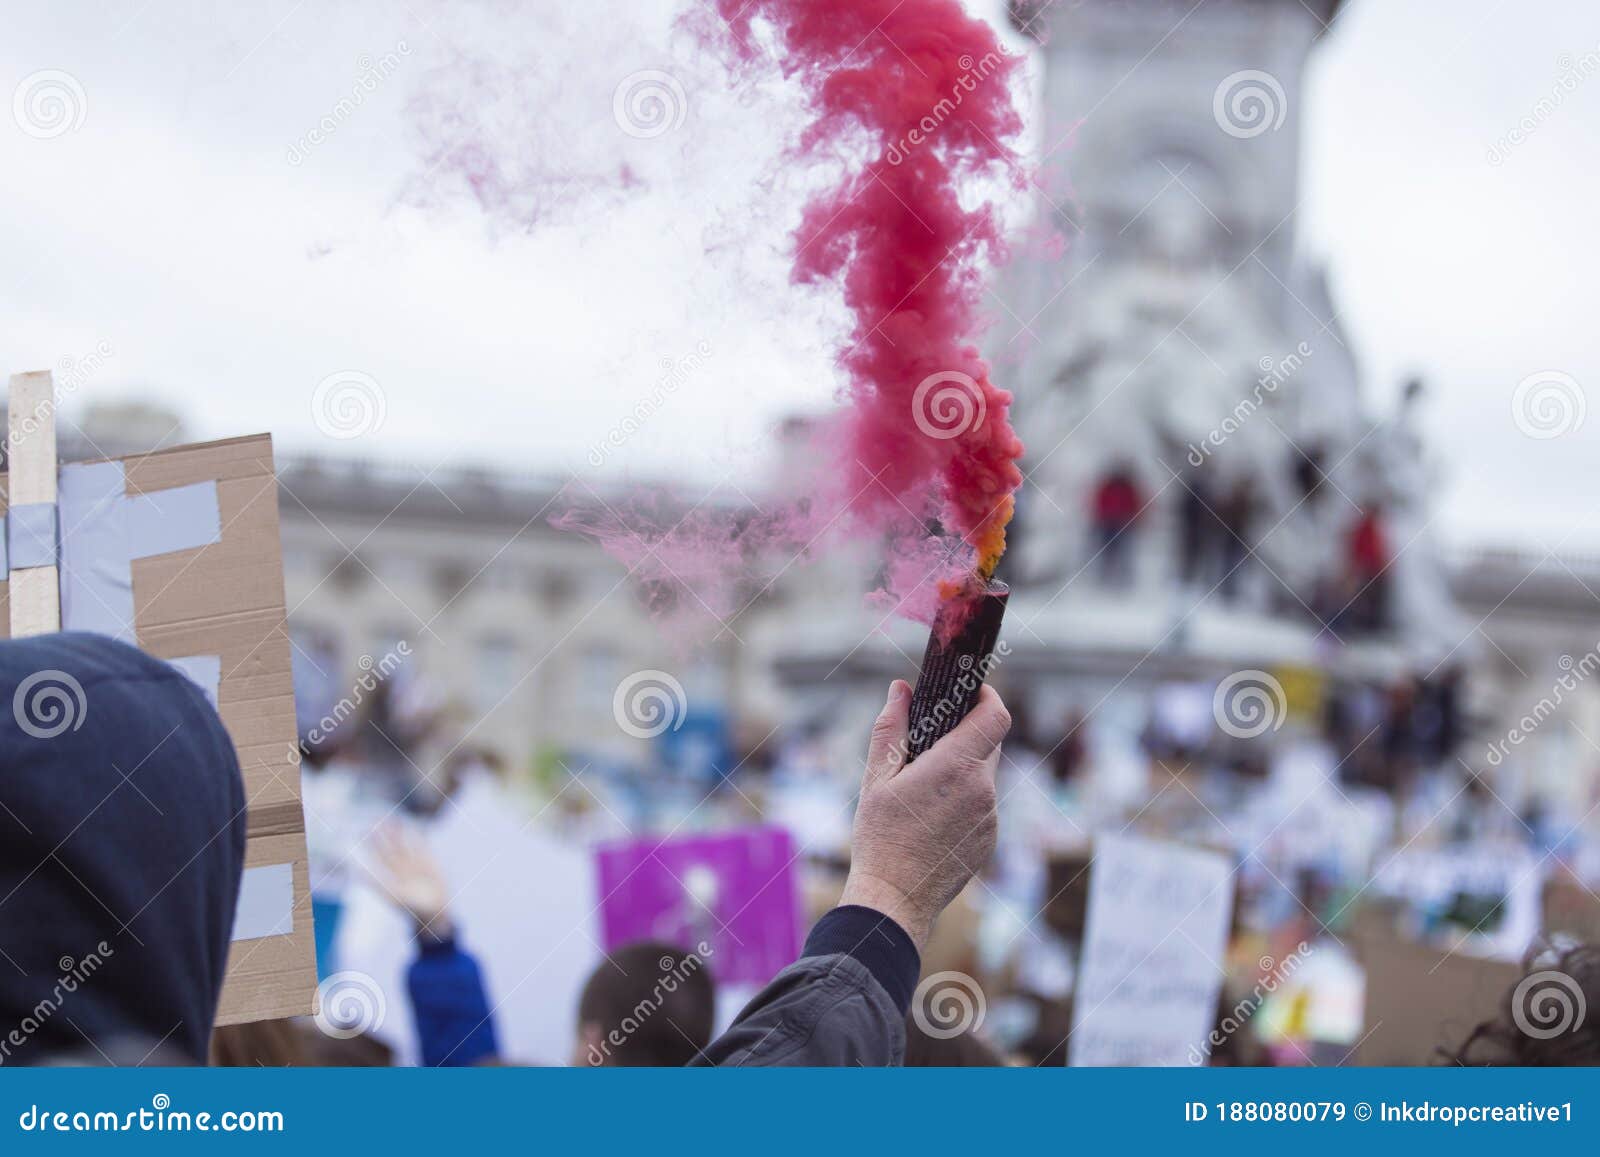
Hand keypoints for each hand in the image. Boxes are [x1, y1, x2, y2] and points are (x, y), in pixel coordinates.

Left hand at [364, 823, 452, 939]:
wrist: (435, 913)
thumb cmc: (412, 909)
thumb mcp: (392, 896)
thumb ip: (375, 884)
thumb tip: (355, 874)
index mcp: (391, 878)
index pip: (378, 857)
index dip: (370, 845)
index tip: (362, 832)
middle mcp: (401, 871)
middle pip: (389, 849)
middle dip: (383, 835)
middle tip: (375, 820)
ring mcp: (415, 866)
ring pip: (404, 846)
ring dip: (398, 834)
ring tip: (392, 819)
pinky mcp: (429, 865)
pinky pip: (421, 848)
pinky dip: (418, 838)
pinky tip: (414, 829)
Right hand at [838, 680, 1008, 952]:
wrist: (895, 900)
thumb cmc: (881, 838)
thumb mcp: (876, 778)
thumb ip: (892, 727)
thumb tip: (901, 689)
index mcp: (957, 767)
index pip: (995, 715)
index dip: (988, 696)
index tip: (971, 691)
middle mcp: (983, 790)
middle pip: (989, 743)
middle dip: (966, 734)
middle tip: (933, 739)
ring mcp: (990, 817)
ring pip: (984, 776)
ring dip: (963, 769)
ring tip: (924, 787)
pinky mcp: (989, 839)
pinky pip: (983, 804)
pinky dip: (964, 799)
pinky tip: (932, 817)